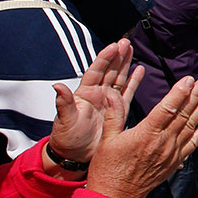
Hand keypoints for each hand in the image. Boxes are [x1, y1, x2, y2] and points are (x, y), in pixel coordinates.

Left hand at [48, 39, 141, 165]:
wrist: (76, 155)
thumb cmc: (67, 138)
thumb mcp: (65, 120)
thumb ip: (64, 103)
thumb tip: (57, 87)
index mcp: (85, 94)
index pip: (96, 71)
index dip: (105, 58)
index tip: (114, 46)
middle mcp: (97, 94)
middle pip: (110, 71)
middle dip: (118, 56)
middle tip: (126, 42)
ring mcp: (108, 102)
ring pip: (119, 78)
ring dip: (126, 64)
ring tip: (132, 50)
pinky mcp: (118, 110)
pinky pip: (127, 93)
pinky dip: (134, 81)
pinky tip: (140, 70)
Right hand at [86, 76, 197, 197]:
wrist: (116, 196)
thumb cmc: (108, 170)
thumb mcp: (106, 140)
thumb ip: (114, 115)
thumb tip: (111, 94)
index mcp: (145, 135)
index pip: (167, 109)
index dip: (179, 93)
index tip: (189, 80)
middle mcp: (162, 143)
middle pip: (183, 114)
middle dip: (195, 95)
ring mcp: (171, 152)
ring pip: (191, 126)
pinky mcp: (175, 160)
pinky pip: (194, 142)